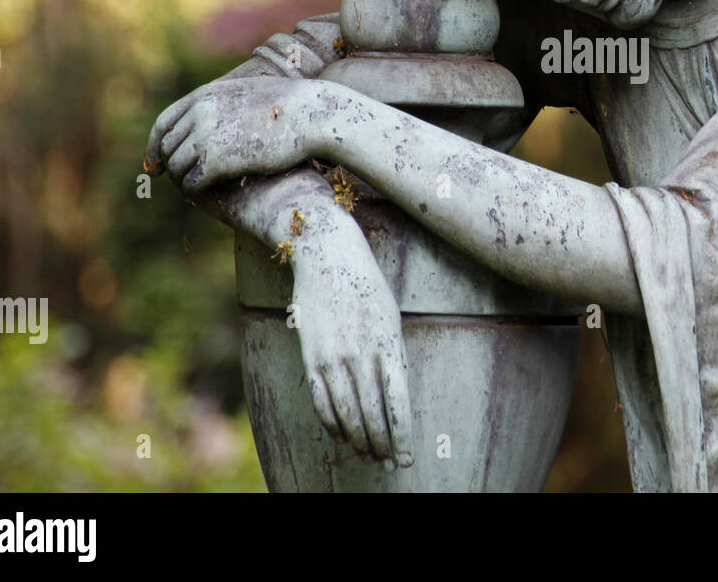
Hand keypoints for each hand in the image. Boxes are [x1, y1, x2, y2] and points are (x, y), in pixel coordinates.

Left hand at [145, 78, 330, 192]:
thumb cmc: (292, 105)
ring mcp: (206, 137)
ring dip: (184, 179)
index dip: (157, 144)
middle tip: (177, 179)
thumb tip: (220, 109)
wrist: (311, 114)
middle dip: (170, 164)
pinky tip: (204, 194)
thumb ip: (228, 102)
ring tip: (194, 187)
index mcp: (205, 95)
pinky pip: (192, 181)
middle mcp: (199, 114)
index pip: (165, 122)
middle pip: (168, 146)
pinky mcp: (218, 161)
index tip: (157, 160)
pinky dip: (194, 190)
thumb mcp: (251, 93)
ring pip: (178, 166)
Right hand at [293, 230, 412, 467]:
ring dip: (358, 440)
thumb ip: (392, 355)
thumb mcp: (390, 316)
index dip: (402, 435)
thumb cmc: (366, 284)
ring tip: (368, 455)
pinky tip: (342, 434)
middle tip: (388, 464)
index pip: (397, 403)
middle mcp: (361, 354)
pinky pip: (320, 400)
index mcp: (388, 343)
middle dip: (382, 445)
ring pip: (346, 414)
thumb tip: (394, 395)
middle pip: (372, 415)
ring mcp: (333, 357)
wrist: (327, 253)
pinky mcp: (310, 356)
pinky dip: (332, 423)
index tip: (407, 457)